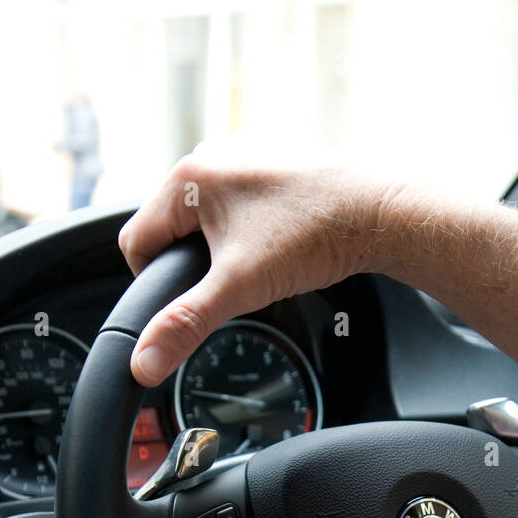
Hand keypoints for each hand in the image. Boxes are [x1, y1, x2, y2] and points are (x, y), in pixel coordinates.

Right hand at [118, 133, 395, 386]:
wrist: (380, 213)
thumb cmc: (314, 236)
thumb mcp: (239, 289)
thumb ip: (185, 325)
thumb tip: (144, 361)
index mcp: (188, 178)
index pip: (136, 242)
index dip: (156, 283)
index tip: (191, 301)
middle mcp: (212, 157)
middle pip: (173, 229)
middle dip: (196, 266)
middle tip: (234, 285)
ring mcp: (246, 156)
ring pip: (210, 218)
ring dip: (225, 249)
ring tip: (261, 265)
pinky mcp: (276, 164)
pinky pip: (243, 205)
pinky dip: (253, 231)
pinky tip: (281, 246)